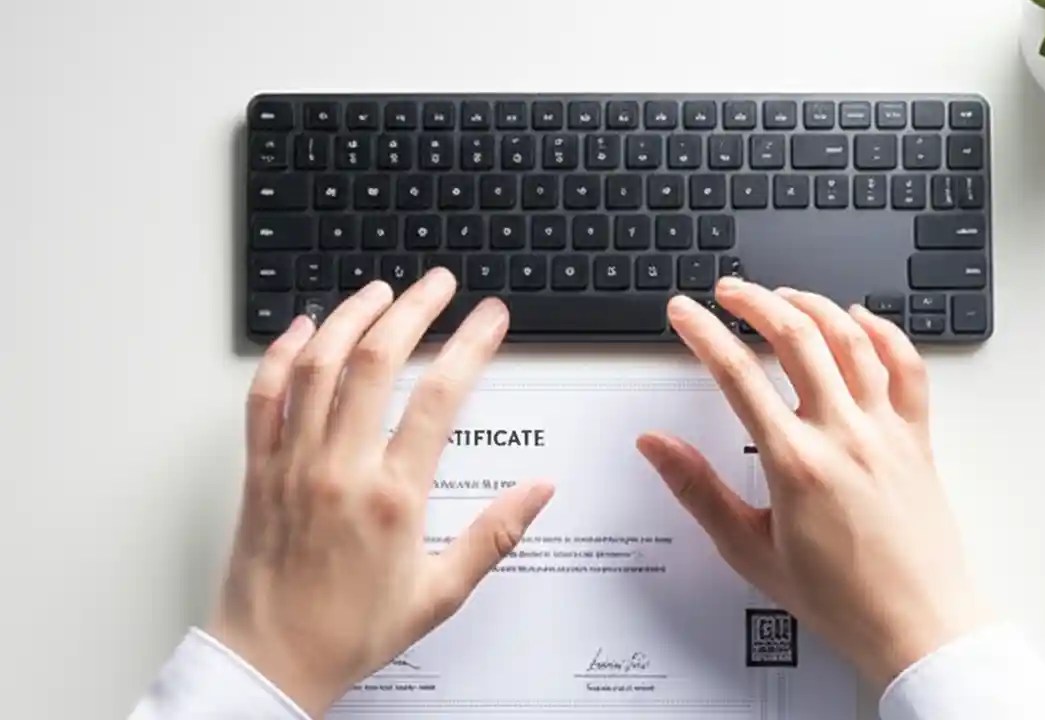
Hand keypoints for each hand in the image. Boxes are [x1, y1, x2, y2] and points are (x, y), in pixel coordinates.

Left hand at [210, 273, 552, 716]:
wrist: (272, 661)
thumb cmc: (351, 632)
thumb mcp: (441, 593)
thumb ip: (494, 536)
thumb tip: (539, 492)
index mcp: (394, 497)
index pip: (439, 397)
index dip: (470, 345)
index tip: (489, 318)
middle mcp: (342, 468)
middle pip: (378, 361)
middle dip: (413, 308)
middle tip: (438, 283)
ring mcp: (295, 463)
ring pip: (319, 366)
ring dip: (352, 317)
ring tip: (380, 291)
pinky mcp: (260, 469)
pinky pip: (264, 396)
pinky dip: (282, 355)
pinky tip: (305, 331)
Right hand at [638, 277, 986, 688]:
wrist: (917, 626)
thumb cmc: (840, 600)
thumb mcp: (749, 551)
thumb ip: (698, 490)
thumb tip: (656, 446)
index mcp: (796, 463)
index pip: (738, 376)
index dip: (703, 334)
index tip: (684, 313)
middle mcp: (844, 435)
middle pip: (796, 338)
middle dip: (755, 301)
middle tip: (728, 292)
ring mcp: (886, 431)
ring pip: (851, 340)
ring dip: (813, 306)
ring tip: (783, 296)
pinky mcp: (918, 438)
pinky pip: (907, 367)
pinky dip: (884, 333)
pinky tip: (861, 321)